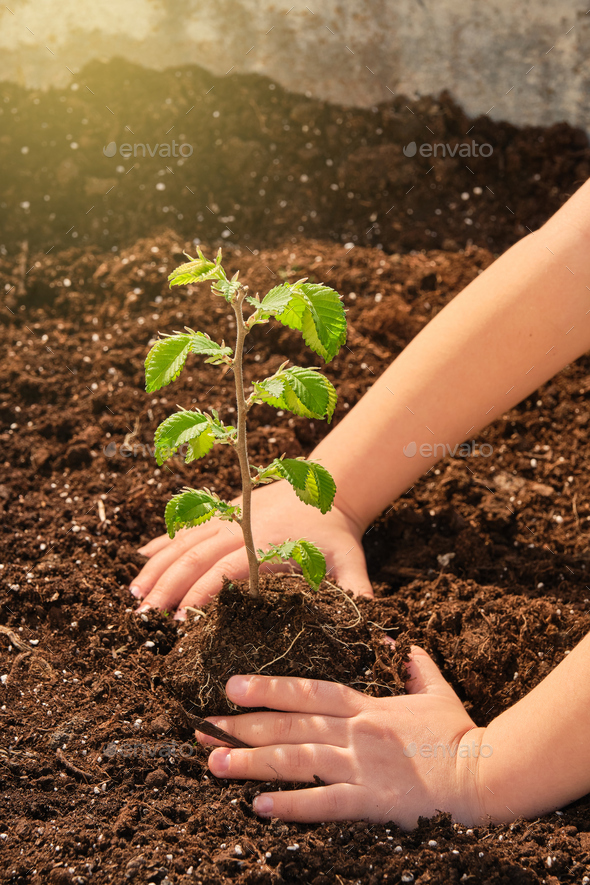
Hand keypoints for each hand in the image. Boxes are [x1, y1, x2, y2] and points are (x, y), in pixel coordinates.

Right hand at [130, 479, 371, 616]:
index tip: (181, 620)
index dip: (202, 592)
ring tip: (134, 595)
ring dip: (158, 566)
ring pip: (184, 540)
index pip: (228, 568)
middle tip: (144, 617)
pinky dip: (164, 542)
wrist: (329, 482)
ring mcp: (228, 516)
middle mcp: (241, 527)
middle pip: (196, 556)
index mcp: (267, 544)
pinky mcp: (222, 512)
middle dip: (168, 586)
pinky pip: (187, 526)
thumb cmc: (336, 531)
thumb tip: (386, 645)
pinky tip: (140, 558)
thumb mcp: (351, 564)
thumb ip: (359, 598)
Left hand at [197, 646, 487, 828]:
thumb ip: (412, 663)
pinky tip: (259, 806)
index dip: (269, 687)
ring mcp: (361, 767)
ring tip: (215, 763)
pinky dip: (291, 805)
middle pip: (290, 726)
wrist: (484, 774)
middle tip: (201, 727)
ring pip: (296, 761)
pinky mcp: (371, 802)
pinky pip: (324, 804)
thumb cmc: (459, 730)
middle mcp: (356, 732)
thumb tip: (397, 639)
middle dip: (243, 726)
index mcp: (368, 705)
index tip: (232, 685)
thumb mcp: (435, 687)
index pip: (309, 691)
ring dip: (252, 762)